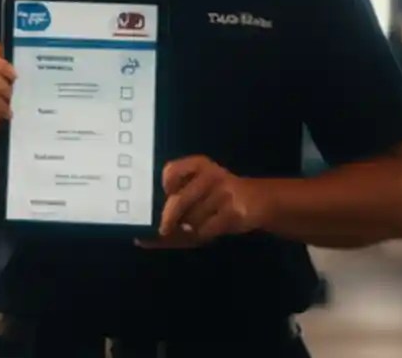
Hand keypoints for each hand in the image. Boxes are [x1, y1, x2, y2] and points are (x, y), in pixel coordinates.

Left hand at [136, 155, 269, 249]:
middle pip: (178, 200)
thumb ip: (174, 205)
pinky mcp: (234, 211)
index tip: (166, 196)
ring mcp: (224, 192)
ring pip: (192, 219)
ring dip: (190, 228)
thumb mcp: (200, 191)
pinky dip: (204, 233)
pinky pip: (206, 229)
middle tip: (165, 229)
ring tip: (199, 223)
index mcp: (199, 164)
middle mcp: (211, 174)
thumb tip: (141, 238)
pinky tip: (212, 228)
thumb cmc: (219, 197)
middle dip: (168, 219)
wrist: (261, 200)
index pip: (171, 170)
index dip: (164, 187)